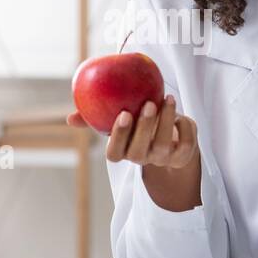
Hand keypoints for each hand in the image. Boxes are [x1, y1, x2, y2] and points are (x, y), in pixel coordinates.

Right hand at [67, 94, 197, 167]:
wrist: (172, 141)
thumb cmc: (139, 125)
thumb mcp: (120, 121)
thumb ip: (96, 118)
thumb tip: (70, 118)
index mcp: (124, 151)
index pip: (115, 154)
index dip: (119, 136)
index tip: (123, 113)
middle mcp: (142, 158)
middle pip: (139, 152)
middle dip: (144, 127)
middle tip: (148, 103)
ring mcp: (162, 159)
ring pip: (164, 145)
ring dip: (166, 120)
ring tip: (168, 98)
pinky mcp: (182, 157)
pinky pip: (186, 144)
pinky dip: (185, 126)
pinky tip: (180, 113)